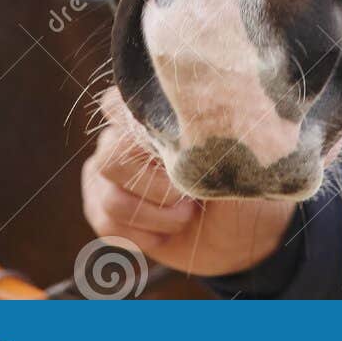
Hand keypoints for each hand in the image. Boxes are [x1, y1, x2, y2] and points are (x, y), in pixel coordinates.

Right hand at [81, 88, 295, 278]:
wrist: (239, 233)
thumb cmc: (239, 184)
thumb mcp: (235, 158)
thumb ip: (205, 139)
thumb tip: (188, 136)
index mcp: (155, 110)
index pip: (118, 104)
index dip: (140, 133)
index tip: (174, 156)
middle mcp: (124, 134)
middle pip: (111, 157)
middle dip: (156, 187)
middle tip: (189, 195)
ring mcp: (110, 172)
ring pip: (111, 198)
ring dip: (155, 217)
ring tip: (186, 215)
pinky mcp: (102, 205)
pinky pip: (107, 224)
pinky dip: (143, 236)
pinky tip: (166, 230)